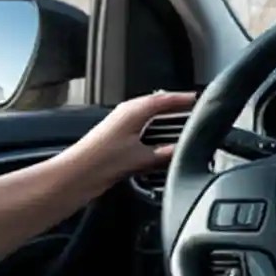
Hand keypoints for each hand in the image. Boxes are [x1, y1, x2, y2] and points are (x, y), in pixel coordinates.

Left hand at [60, 91, 196, 187]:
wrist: (76, 176)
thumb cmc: (101, 161)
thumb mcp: (142, 158)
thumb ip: (166, 154)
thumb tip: (182, 150)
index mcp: (134, 111)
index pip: (165, 99)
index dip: (184, 99)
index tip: (199, 100)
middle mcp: (126, 114)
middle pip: (157, 105)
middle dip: (176, 107)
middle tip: (195, 111)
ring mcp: (120, 125)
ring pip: (150, 116)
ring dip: (165, 119)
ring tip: (182, 125)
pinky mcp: (117, 138)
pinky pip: (142, 129)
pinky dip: (155, 131)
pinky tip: (161, 144)